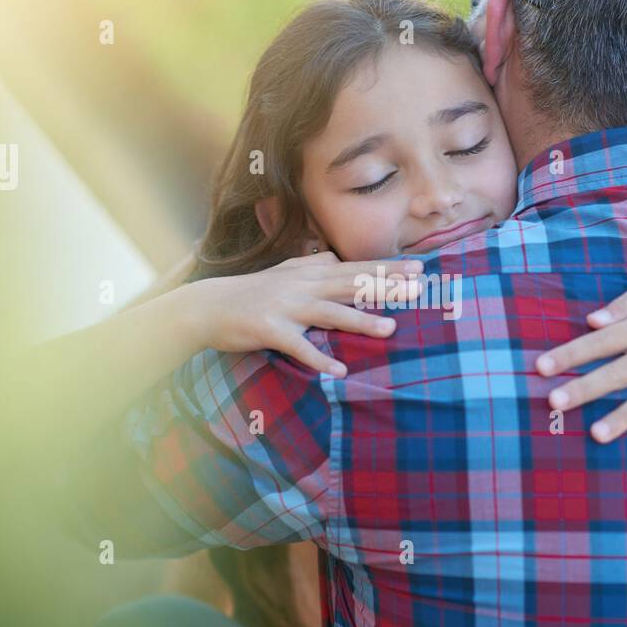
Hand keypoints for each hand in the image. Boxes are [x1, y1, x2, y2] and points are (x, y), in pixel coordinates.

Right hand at [187, 252, 422, 375]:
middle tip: (419, 290)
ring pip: (329, 313)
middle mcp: (302, 287)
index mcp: (308, 274)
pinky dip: (318, 359)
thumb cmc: (249, 292)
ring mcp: (286, 308)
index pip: (356, 269)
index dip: (387, 269)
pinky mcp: (270, 330)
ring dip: (360, 321)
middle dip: (386, 287)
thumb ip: (310, 264)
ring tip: (390, 328)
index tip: (419, 270)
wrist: (207, 306)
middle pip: (351, 285)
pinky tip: (340, 370)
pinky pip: (299, 347)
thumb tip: (335, 257)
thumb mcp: (282, 273)